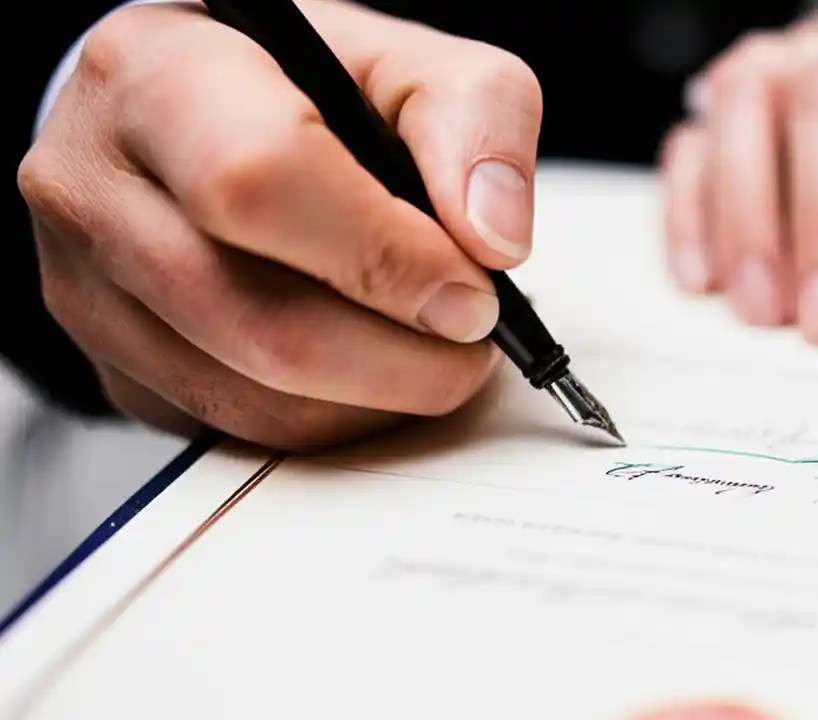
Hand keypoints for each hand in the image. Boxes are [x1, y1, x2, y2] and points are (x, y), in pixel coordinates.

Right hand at [19, 0, 542, 449]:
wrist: (192, 121)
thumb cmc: (294, 86)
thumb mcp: (403, 60)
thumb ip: (474, 118)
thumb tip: (492, 241)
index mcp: (153, 74)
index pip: (262, 180)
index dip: (386, 256)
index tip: (472, 292)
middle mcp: (92, 188)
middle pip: (261, 322)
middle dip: (405, 356)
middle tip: (473, 337)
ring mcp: (86, 293)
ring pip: (256, 399)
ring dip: (380, 398)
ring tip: (431, 347)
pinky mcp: (115, 371)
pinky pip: (242, 433)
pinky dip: (335, 419)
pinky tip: (369, 368)